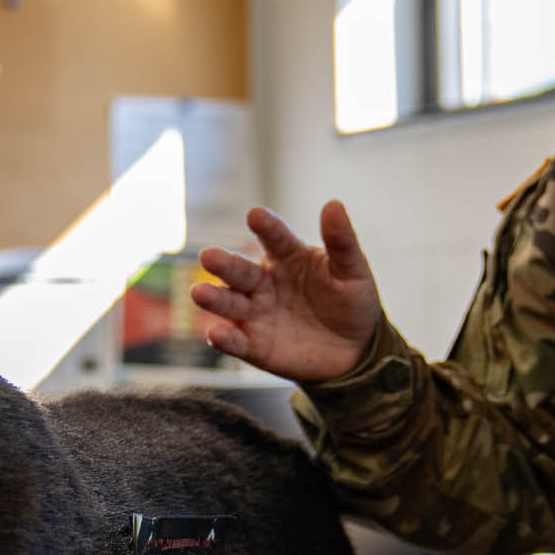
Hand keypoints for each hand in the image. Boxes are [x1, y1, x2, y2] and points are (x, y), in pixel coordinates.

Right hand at [191, 203, 383, 382]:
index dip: (266, 227)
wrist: (355, 350)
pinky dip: (224, 338)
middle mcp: (264, 282)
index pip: (275, 238)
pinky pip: (235, 341)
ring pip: (229, 302)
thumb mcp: (353, 271)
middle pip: (240, 270)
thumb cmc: (351, 302)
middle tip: (208, 256)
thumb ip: (342, 241)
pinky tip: (216, 334)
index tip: (255, 215)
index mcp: (288, 257)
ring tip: (199, 293)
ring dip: (214, 298)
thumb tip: (333, 204)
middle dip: (223, 264)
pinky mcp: (254, 344)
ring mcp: (256, 313)